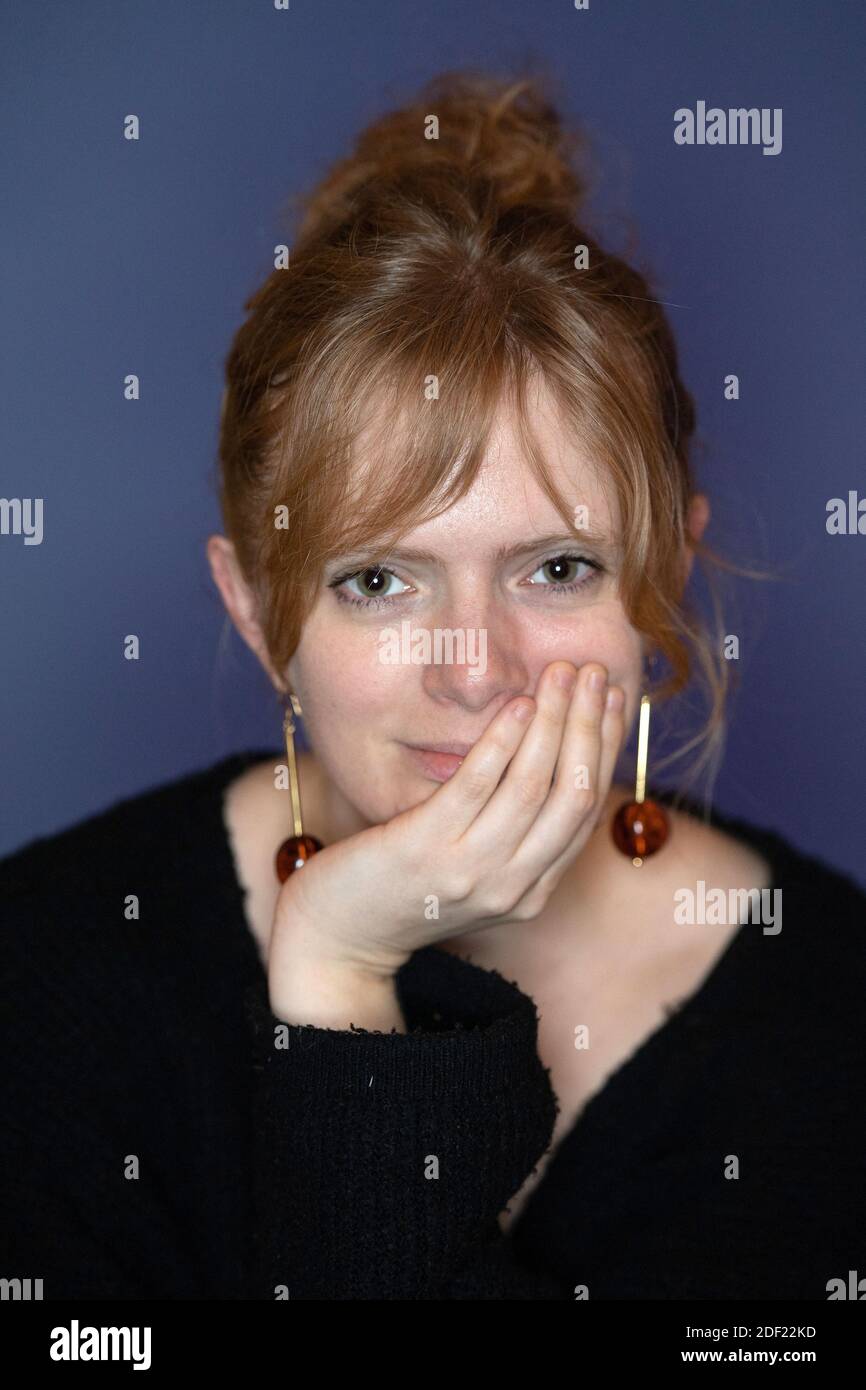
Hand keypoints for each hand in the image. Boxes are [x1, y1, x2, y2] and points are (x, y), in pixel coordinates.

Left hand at [267, 660, 624, 1000]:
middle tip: (597, 672)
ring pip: (532, 786)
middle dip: (591, 727)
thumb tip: (550, 756)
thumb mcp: (475, 870)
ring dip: (555, 722)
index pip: (586, 809)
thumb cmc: (404, 888)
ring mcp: (470, 871)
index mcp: (533, 891)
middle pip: (572, 795)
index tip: (616, 700)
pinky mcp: (426, 849)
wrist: (339, 936)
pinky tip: (517, 704)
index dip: (606, 749)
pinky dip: (503, 741)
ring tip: (562, 674)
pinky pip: (477, 786)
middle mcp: (512, 886)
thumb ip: (514, 833)